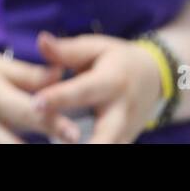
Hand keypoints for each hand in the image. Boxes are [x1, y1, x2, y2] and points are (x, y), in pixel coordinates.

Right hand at [0, 47, 77, 142]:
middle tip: (69, 141)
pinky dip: (5, 150)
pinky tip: (17, 145)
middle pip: (19, 141)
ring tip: (47, 150)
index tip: (74, 131)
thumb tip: (60, 75)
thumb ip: (25, 73)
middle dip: (43, 144)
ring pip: (5, 152)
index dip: (52, 121)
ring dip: (24, 150)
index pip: (27, 110)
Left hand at [31, 31, 165, 142]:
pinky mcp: (125, 142)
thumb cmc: (115, 59)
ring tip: (62, 148)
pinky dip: (93, 149)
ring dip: (90, 148)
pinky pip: (110, 150)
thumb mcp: (95, 48)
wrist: (153, 77)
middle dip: (88, 144)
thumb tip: (41, 40)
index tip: (36, 104)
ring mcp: (126, 131)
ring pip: (110, 146)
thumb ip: (66, 50)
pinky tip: (68, 147)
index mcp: (111, 81)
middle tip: (63, 140)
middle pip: (105, 134)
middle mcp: (121, 111)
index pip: (82, 90)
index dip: (59, 97)